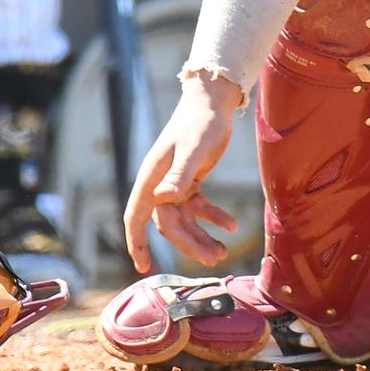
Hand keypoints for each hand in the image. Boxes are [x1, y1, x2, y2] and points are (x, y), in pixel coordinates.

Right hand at [122, 68, 244, 273]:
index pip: (136, 217)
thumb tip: (162, 199)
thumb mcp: (193, 149)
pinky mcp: (190, 182)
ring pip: (185, 220)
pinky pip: (199, 208)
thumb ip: (180, 175)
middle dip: (189, 243)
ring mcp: (174, 185)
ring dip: (202, 236)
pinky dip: (214, 217)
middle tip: (214, 259)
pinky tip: (233, 225)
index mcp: (151, 178)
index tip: (144, 267)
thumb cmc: (200, 122)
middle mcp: (159, 185)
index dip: (137, 243)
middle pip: (169, 224)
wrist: (212, 103)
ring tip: (223, 252)